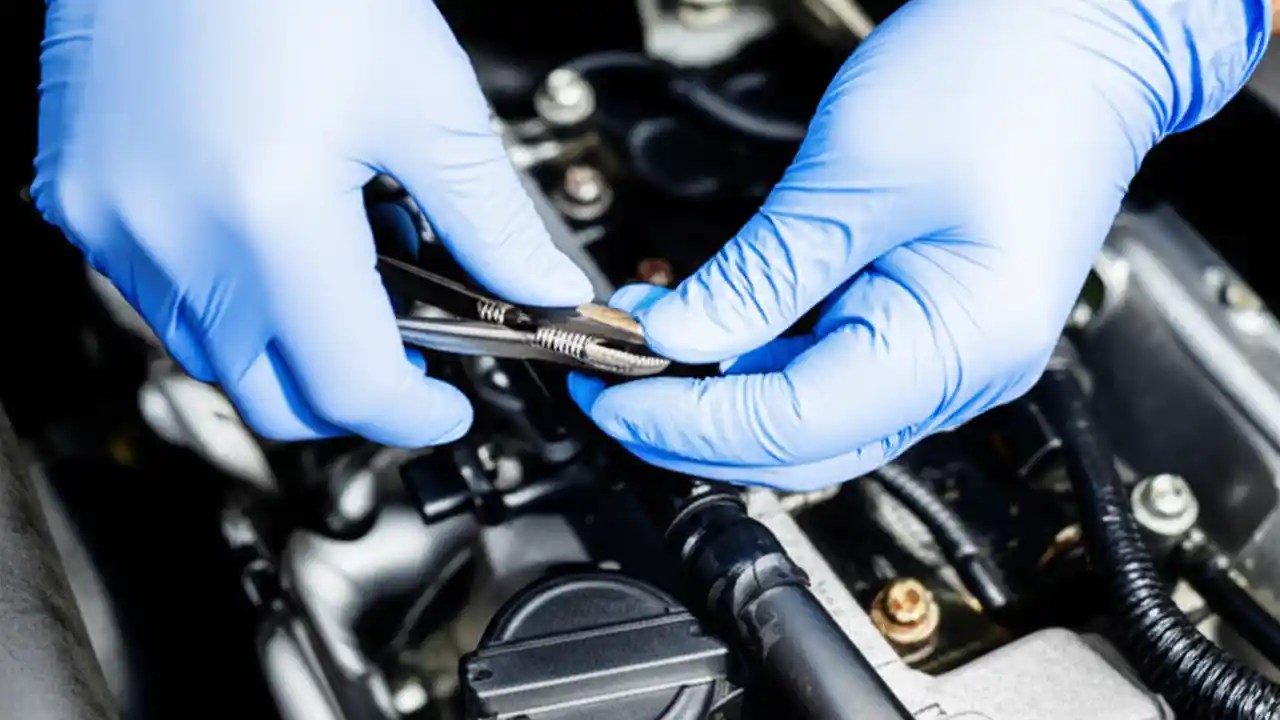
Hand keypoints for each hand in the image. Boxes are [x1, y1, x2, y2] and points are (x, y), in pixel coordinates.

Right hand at [33, 0, 591, 445]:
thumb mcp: (429, 103)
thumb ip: (492, 221)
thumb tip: (541, 288)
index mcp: (268, 219)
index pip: (348, 388)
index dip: (413, 415)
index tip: (447, 406)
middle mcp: (171, 236)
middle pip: (269, 396)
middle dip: (349, 394)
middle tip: (411, 353)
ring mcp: (112, 219)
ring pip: (209, 351)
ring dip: (285, 343)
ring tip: (348, 267)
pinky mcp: (79, 194)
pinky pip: (158, 290)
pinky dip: (227, 293)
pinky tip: (276, 232)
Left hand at [570, 0, 1269, 489]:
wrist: (1085, 28)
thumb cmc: (1002, 72)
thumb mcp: (853, 174)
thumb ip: (757, 275)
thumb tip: (671, 336)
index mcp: (958, 345)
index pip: (788, 425)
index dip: (683, 420)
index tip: (608, 395)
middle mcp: (963, 372)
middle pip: (799, 444)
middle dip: (690, 425)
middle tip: (606, 384)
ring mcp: (949, 352)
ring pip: (809, 416)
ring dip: (720, 395)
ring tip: (641, 351)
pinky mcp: (930, 320)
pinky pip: (831, 369)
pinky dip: (760, 359)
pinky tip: (705, 331)